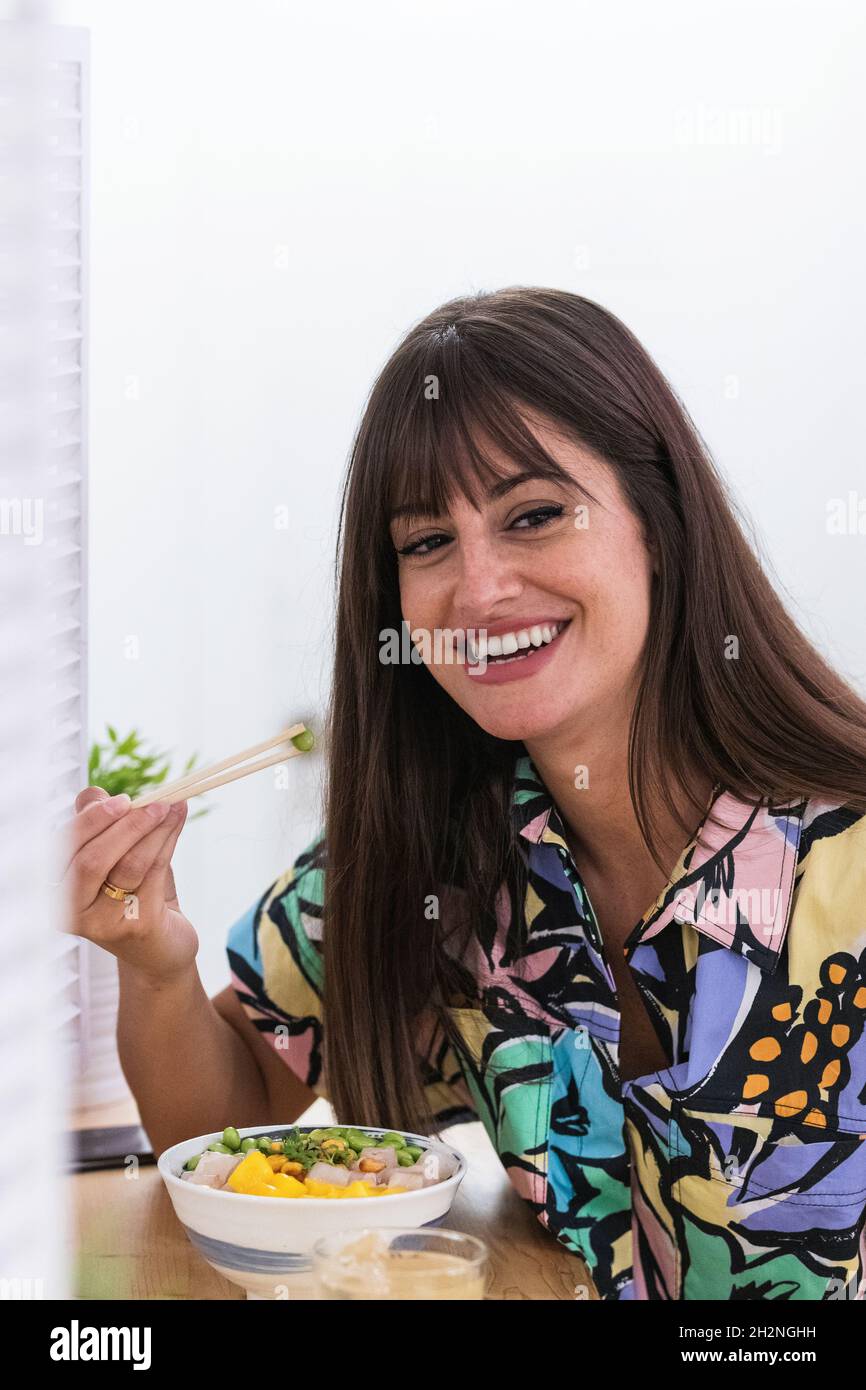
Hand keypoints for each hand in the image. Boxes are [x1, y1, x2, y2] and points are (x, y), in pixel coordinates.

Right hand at [61, 786, 198, 984]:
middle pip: (91, 858)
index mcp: (58, 887)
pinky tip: (177, 820)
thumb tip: (98, 795)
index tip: (122, 798)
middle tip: (155, 802)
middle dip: (126, 824)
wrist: (160, 948)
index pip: (65, 846)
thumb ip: (101, 827)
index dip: (92, 818)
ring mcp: (103, 922)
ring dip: (154, 828)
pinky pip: (154, 872)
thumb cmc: (134, 896)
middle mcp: (72, 909)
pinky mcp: (137, 926)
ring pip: (128, 863)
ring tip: (173, 806)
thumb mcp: (113, 859)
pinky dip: (168, 840)